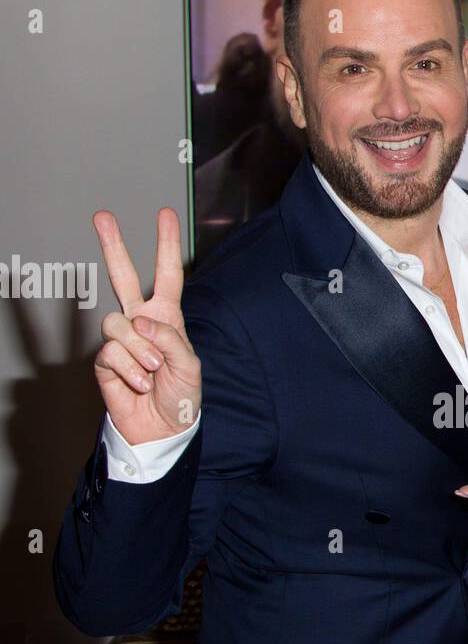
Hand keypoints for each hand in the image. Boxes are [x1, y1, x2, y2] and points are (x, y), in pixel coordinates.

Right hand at [92, 207, 201, 446]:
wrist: (162, 429)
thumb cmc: (181, 396)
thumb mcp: (189, 365)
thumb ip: (170, 338)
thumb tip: (140, 320)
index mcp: (167, 317)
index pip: (168, 275)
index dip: (167, 245)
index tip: (165, 214)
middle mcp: (141, 322)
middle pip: (123, 276)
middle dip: (113, 246)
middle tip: (102, 216)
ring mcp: (121, 340)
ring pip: (117, 323)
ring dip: (139, 350)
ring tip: (153, 371)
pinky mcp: (105, 361)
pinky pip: (111, 353)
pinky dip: (129, 370)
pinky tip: (140, 384)